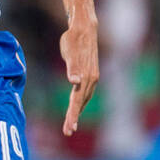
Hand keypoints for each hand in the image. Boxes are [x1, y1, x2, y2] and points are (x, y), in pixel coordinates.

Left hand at [61, 19, 98, 135]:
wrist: (84, 27)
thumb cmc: (73, 39)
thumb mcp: (70, 52)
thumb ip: (72, 68)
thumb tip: (74, 81)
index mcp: (86, 77)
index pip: (77, 101)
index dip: (73, 115)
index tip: (69, 128)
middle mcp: (91, 79)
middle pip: (81, 103)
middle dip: (74, 118)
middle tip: (67, 131)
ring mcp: (92, 77)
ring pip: (84, 99)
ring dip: (78, 111)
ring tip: (70, 124)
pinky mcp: (91, 74)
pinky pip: (85, 92)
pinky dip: (81, 102)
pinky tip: (78, 105)